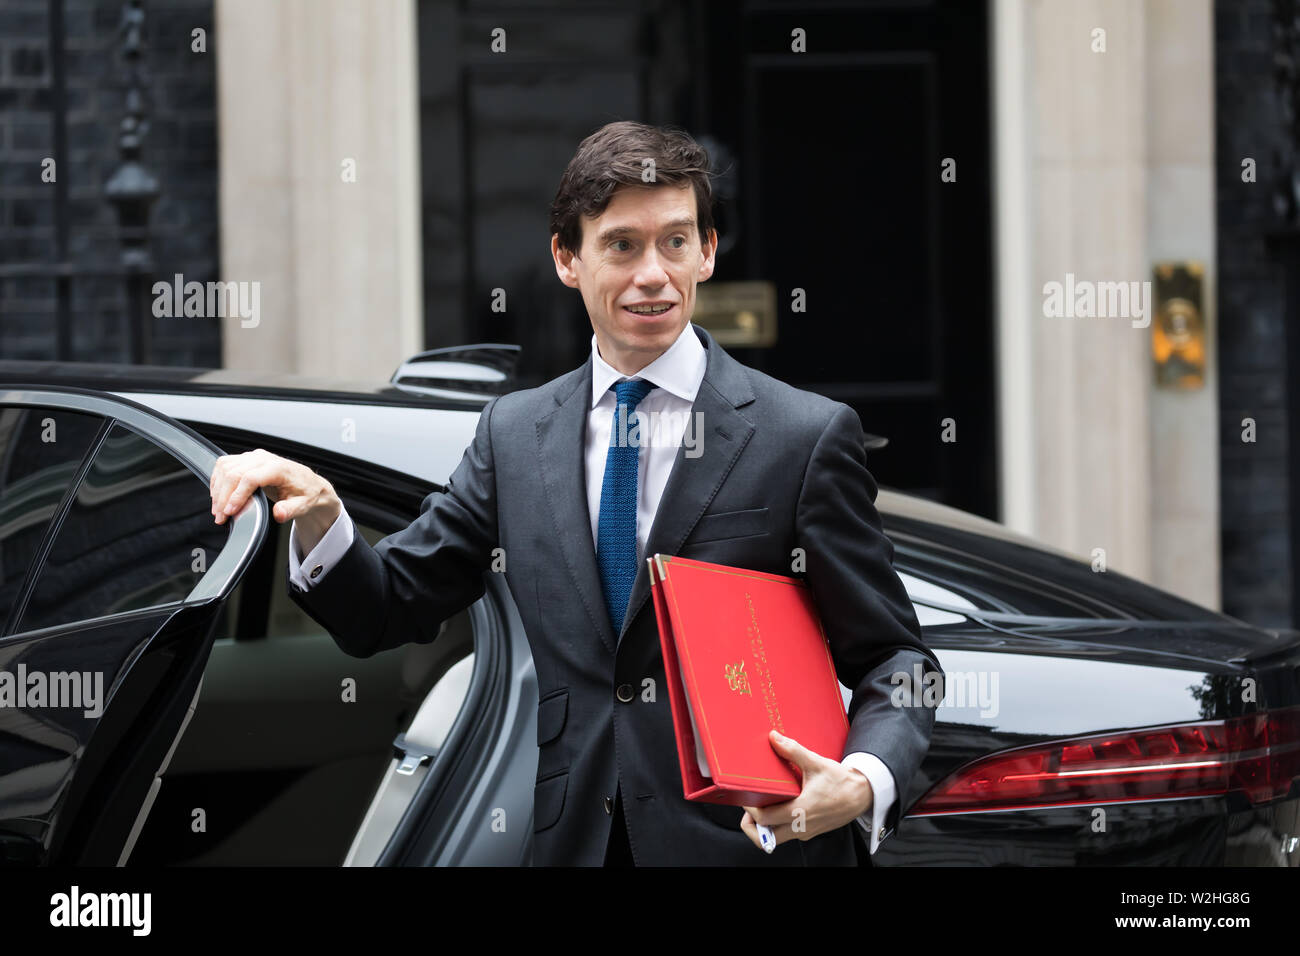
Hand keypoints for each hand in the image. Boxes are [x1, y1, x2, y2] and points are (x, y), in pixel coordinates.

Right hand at [209, 449, 340, 540]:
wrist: (308, 483)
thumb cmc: (305, 492)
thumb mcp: (303, 505)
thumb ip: (290, 510)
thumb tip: (279, 513)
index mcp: (278, 468)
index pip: (250, 478)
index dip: (236, 495)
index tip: (229, 511)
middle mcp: (264, 459)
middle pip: (234, 473)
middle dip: (223, 497)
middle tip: (220, 517)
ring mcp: (254, 457)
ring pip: (226, 468)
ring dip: (217, 489)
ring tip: (218, 509)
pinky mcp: (247, 459)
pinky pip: (225, 464)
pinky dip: (218, 480)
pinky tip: (218, 494)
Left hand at [740, 729, 872, 851]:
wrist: (863, 794)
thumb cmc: (841, 781)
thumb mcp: (816, 763)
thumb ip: (793, 751)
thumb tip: (774, 738)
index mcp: (801, 811)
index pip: (765, 819)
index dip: (750, 810)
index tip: (745, 796)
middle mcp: (802, 826)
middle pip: (766, 838)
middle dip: (752, 826)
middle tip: (748, 809)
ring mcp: (806, 832)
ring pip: (777, 839)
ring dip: (765, 828)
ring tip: (761, 808)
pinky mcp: (811, 832)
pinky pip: (789, 834)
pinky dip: (778, 826)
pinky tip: (778, 808)